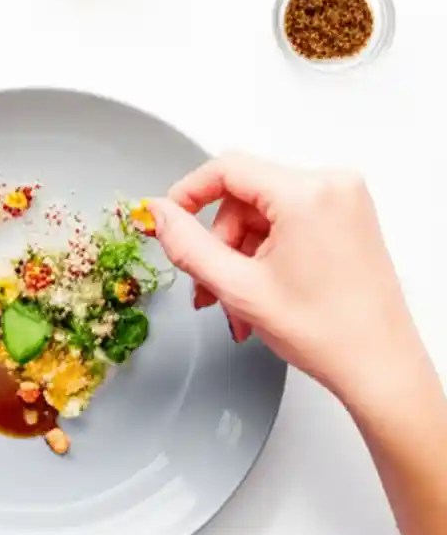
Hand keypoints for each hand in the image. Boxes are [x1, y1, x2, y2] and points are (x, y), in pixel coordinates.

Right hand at [147, 153, 431, 407]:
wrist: (378, 365)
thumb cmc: (323, 332)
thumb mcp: (237, 286)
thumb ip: (186, 244)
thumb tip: (156, 212)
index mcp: (307, 194)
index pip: (227, 168)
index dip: (187, 193)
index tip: (167, 221)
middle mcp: (331, 185)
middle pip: (244, 196)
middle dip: (220, 241)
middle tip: (210, 286)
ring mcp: (344, 201)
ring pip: (263, 213)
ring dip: (240, 254)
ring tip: (237, 301)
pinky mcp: (348, 218)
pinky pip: (287, 221)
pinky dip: (265, 252)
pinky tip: (260, 290)